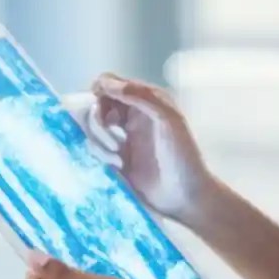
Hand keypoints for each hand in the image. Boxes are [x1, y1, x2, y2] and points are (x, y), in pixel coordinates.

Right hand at [62, 73, 218, 226]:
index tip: (100, 103)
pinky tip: (119, 166)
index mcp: (145, 100)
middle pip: (96, 104)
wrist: (185, 196)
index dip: (100, 89)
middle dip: (98, 117)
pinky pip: (95, 149)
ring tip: (118, 155)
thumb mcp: (167, 118)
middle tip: (111, 131)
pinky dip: (101, 154)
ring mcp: (122, 138)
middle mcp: (131, 116)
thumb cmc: (182, 154)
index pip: (110, 82)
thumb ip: (140, 95)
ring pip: (93, 128)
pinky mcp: (115, 160)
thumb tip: (106, 82)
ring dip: (99, 139)